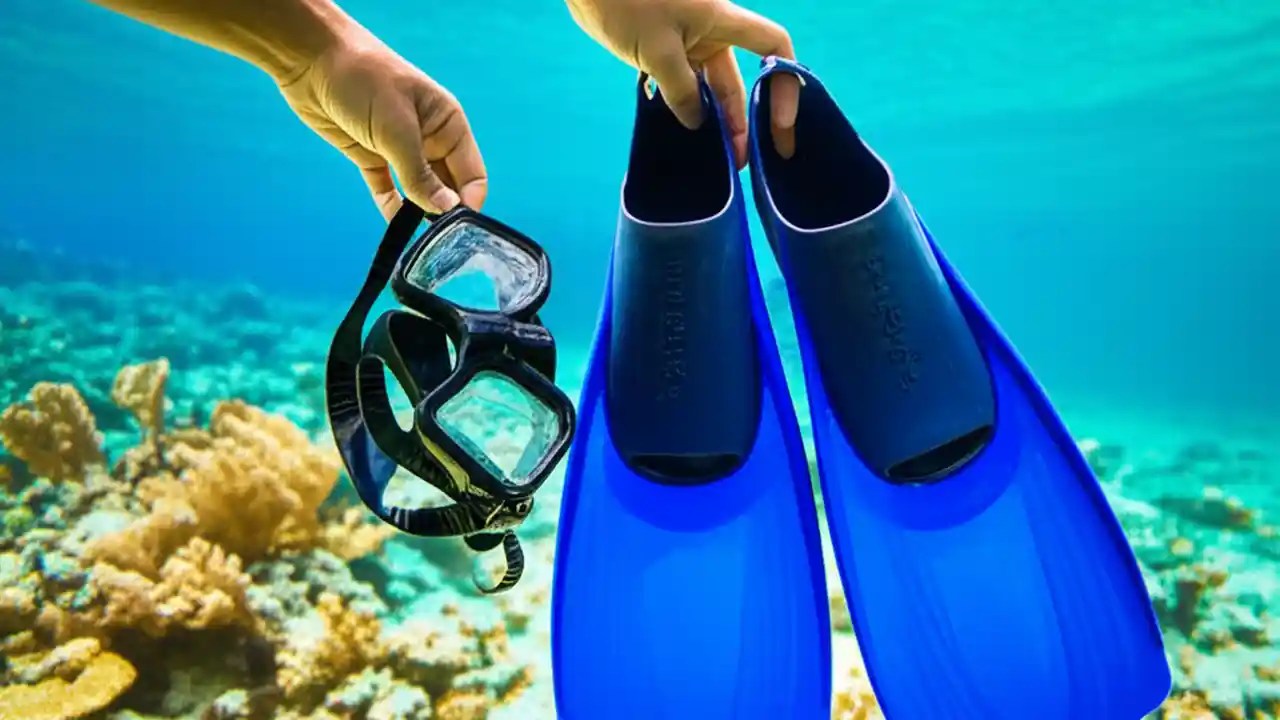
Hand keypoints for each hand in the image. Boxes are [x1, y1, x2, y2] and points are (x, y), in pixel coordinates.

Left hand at [278, 27, 487, 218]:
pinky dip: (392, 209)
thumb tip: (446, 210)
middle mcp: (430, 140)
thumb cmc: (364, 80)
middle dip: (443, 213)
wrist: (312, 59)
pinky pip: (389, 190)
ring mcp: (401, 150)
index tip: (456, 229)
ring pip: (419, 192)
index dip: (468, 203)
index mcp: (448, 125)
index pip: (472, 175)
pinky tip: (396, 228)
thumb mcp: (396, 128)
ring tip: (417, 239)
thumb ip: (420, 174)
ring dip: (418, 214)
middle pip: (448, 188)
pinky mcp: (372, 157)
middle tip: (436, 241)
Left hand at [566, 0, 799, 164]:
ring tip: (715, 158)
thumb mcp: (656, 52)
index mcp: (722, 22)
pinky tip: (686, 135)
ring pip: (709, 87)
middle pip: (738, 81)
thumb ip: (681, 91)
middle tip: (740, 163)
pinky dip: (687, 107)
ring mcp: (686, 42)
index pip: (773, 46)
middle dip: (741, 122)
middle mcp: (711, 33)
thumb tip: (697, 123)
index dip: (785, 81)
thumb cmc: (626, 2)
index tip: (781, 121)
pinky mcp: (663, 50)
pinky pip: (684, 84)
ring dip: (712, 121)